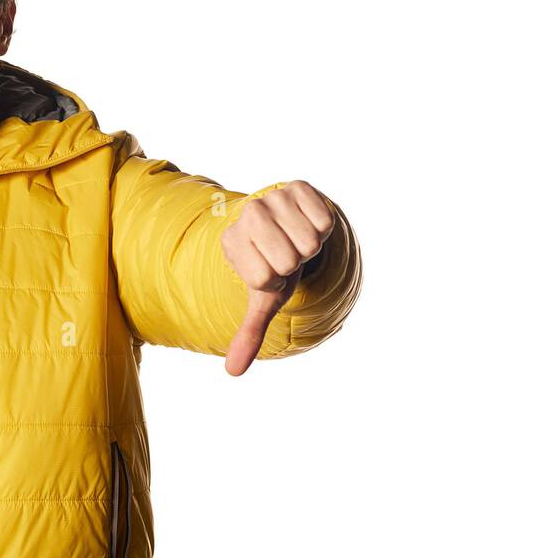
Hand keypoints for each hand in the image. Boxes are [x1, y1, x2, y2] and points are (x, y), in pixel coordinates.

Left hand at [220, 180, 333, 375]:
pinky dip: (323, 228)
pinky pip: (324, 220)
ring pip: (309, 241)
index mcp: (232, 242)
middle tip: (285, 255)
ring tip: (295, 240)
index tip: (269, 271)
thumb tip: (233, 372)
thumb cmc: (273, 265)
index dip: (275, 280)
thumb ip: (249, 333)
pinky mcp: (298, 186)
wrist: (287, 226)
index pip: (265, 278)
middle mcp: (247, 215)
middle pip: (290, 260)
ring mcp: (271, 197)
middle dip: (295, 264)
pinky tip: (307, 224)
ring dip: (309, 246)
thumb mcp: (263, 299)